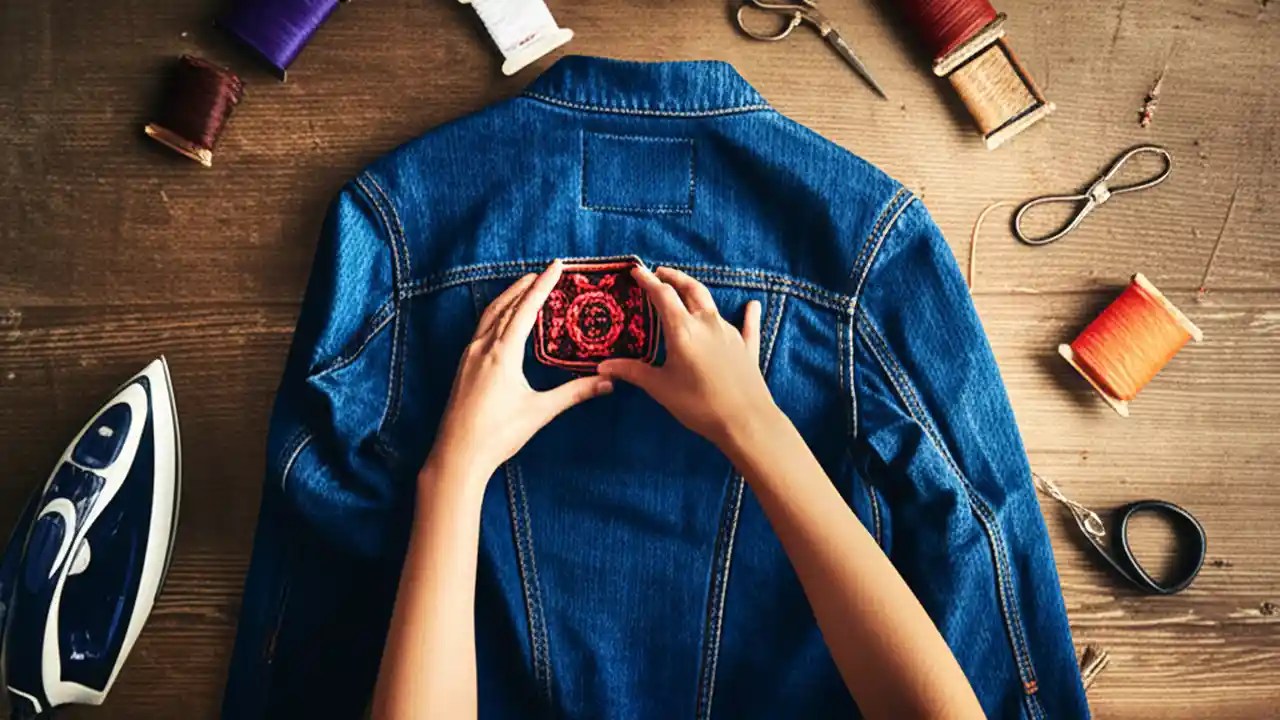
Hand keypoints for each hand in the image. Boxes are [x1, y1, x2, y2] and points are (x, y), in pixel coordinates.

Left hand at [424, 261, 613, 484]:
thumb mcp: (540, 411)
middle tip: (543, 272)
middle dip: (524, 286)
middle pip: (504, 306)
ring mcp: (468, 357)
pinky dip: (495, 317)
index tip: (556, 266)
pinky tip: (502, 324)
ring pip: (489, 316)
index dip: (543, 285)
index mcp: (502, 353)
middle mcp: (482, 348)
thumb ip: (574, 393)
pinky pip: (480, 331)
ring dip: (507, 299)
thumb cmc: (497, 434)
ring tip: (523, 289)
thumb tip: (608, 381)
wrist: (457, 455)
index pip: (525, 309)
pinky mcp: (462, 368)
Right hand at [599, 266, 779, 448]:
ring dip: (696, 293)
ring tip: (685, 290)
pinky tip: (753, 305)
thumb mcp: (660, 388)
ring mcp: (730, 332)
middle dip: (674, 278)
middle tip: (660, 273)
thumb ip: (633, 372)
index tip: (637, 271)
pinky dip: (748, 313)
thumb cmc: (698, 404)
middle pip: (690, 290)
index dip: (648, 281)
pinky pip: (748, 324)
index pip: (662, 296)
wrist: (745, 420)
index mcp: (683, 329)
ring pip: (711, 304)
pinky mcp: (747, 346)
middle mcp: (707, 323)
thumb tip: (603, 366)